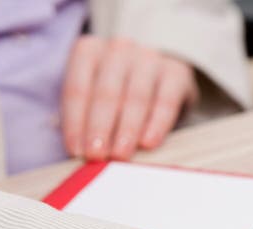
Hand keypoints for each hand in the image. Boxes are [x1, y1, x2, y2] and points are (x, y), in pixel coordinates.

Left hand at [61, 36, 198, 161]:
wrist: (159, 75)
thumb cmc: (118, 92)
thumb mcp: (94, 97)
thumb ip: (84, 119)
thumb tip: (78, 151)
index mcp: (89, 51)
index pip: (77, 89)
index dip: (75, 122)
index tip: (77, 151)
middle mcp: (118, 49)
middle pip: (106, 92)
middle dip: (99, 126)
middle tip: (96, 155)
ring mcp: (149, 58)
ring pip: (136, 97)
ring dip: (127, 129)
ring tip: (120, 155)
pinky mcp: (176, 72)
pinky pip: (166, 101)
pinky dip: (157, 124)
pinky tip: (149, 143)